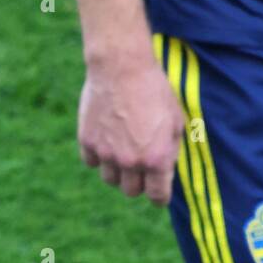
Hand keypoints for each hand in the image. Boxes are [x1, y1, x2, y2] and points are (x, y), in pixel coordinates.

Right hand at [77, 52, 182, 203]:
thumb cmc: (154, 90)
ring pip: (110, 180)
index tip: (158, 191)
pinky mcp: (88, 142)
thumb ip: (170, 151)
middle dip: (138, 182)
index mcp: (156, 159)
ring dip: (117, 171)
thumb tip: (164, 170)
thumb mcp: (175, 120)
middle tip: (140, 165)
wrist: (121, 66)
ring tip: (122, 149)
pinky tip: (107, 139)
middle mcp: (130, 162)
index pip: (157, 196)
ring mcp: (106, 154)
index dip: (160, 195)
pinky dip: (99, 156)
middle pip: (131, 191)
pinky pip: (92, 162)